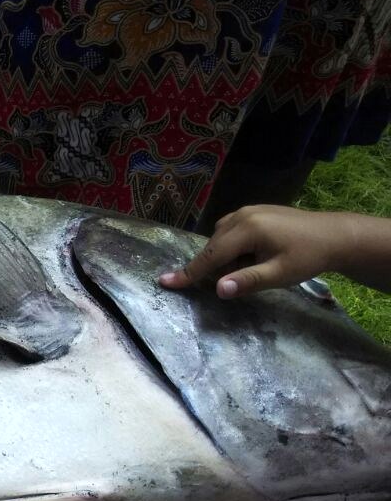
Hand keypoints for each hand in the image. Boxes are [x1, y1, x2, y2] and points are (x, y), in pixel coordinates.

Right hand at [158, 205, 356, 298]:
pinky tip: (252, 255)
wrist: (335, 235)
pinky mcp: (254, 211)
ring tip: (251, 267)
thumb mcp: (279, 275)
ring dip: (226, 257)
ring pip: (220, 239)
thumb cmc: (308, 256)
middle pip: (213, 246)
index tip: (164, 283)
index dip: (189, 273)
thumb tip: (218, 290)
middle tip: (241, 279)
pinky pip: (230, 231)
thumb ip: (246, 281)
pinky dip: (232, 246)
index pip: (210, 256)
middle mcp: (242, 215)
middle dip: (216, 267)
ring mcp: (248, 210)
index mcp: (247, 229)